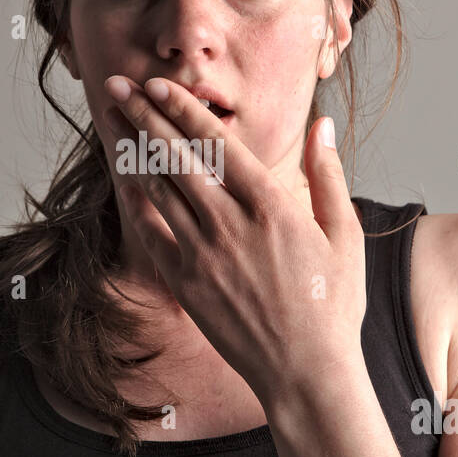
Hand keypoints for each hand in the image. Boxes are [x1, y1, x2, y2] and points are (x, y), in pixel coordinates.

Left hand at [101, 74, 366, 405]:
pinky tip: (125, 178)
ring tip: (113, 118)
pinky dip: (136, 201)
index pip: (215, 143)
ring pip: (158, 188)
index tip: (158, 85)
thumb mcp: (344, 234)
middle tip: (117, 85)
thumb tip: (322, 125)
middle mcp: (231, 224)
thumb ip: (328, 174)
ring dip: (133, 149)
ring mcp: (203, 254)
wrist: (305, 371)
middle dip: (143, 115)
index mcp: (271, 205)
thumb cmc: (333, 304)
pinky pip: (151, 232)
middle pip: (176, 156)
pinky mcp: (186, 282)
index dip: (182, 109)